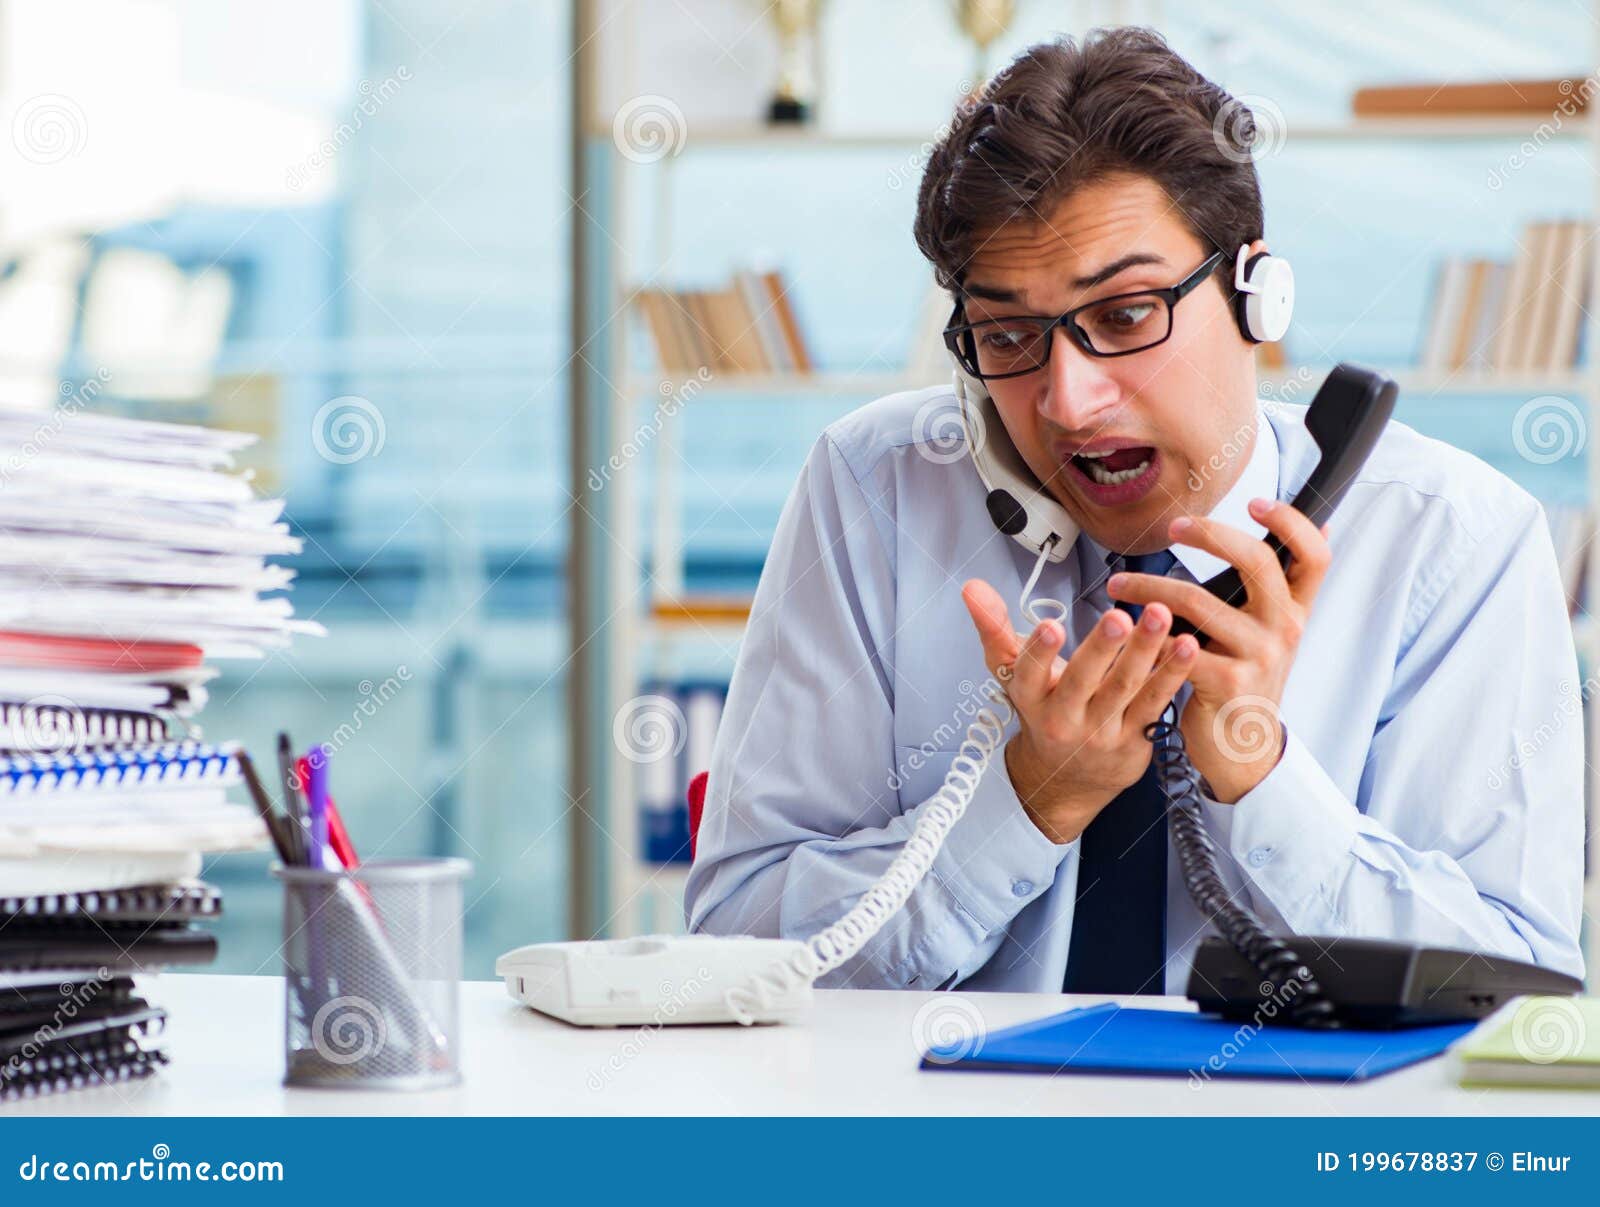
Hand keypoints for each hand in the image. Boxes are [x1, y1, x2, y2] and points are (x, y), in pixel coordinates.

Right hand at [962, 579, 1196, 842]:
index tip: (1050, 626)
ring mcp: (1102, 732)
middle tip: (1118, 617)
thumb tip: (972, 587)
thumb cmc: (1043, 711)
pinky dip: (1172, 674)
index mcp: (1031, 698)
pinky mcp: (1135, 740)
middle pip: (1082, 682)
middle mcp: (1064, 719)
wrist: (1066, 780)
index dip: (1039, 651)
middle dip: (1101, 649)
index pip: (1029, 673)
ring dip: (1145, 652)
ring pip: (1124, 689)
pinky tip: (1186, 646)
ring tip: (1161, 617)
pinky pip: (1155, 704)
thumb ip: (994, 627)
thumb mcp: (1013, 674)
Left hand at [1106, 498, 1330, 802]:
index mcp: (1296, 611)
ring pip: (1198, 600)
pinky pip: (1176, 646)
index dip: (1292, 522)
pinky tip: (1122, 628)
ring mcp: (1259, 656)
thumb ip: (1274, 586)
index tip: (1257, 501)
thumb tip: (1306, 524)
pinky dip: (1143, 634)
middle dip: (1209, 534)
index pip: (1315, 556)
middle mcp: (1285, 629)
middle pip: (1257, 561)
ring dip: (1150, 587)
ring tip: (1119, 584)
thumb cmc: (1244, 679)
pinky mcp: (1227, 683)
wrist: (1241, 747)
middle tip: (1173, 526)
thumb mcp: (1268, 631)